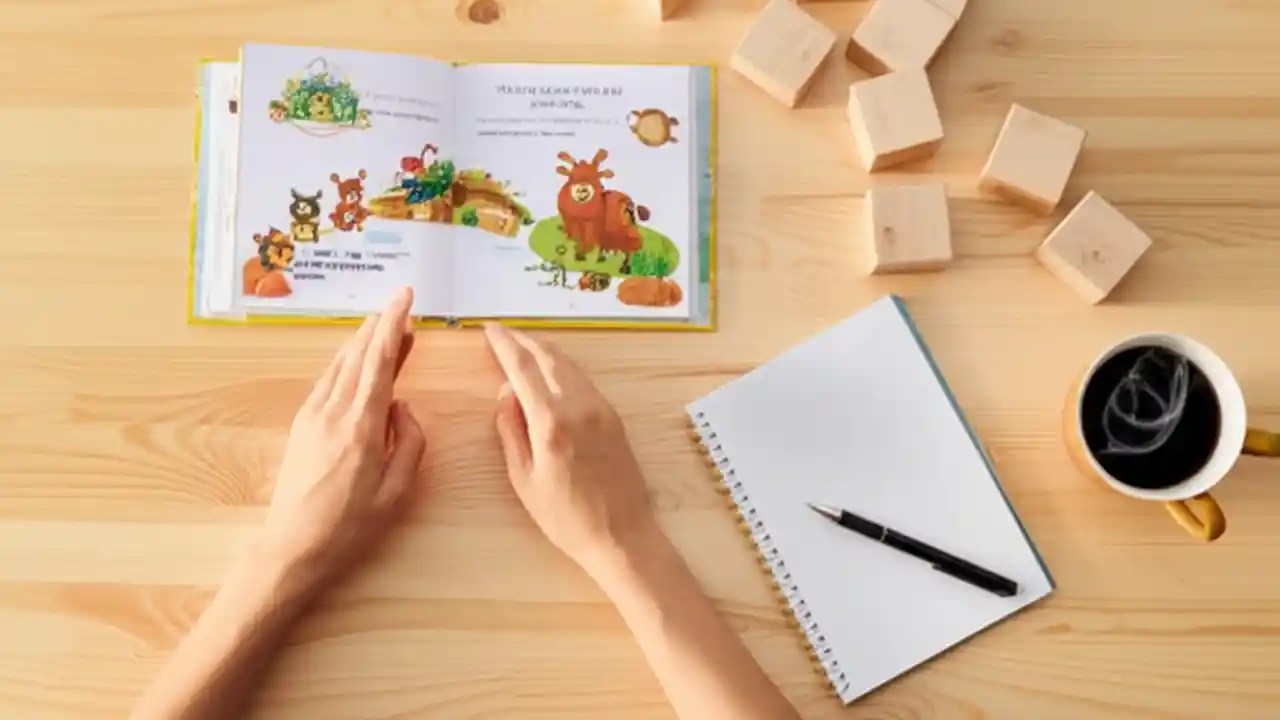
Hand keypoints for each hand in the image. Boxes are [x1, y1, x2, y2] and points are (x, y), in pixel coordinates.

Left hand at [258, 287, 425, 596]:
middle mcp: (334, 411)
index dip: (394, 325)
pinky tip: (354, 359)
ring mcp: (313, 416)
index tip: (405, 299)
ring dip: (362, 341)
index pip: (381, 361)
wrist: (293, 546)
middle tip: (399, 303)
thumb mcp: (397, 490)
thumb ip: (409, 442)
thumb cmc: (350, 525)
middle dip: (380, 325)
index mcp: (362, 425)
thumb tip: (403, 407)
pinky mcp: (302, 425)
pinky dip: (346, 362)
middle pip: (359, 354)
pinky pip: (328, 381)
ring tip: (381, 324)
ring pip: (341, 364)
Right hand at [485, 323, 657, 577]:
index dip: (504, 344)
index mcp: (551, 422)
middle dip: (523, 341)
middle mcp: (579, 406)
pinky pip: (583, 380)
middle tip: (502, 333)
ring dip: (544, 351)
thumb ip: (511, 431)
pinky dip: (562, 367)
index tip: (489, 329)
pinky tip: (551, 372)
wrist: (622, 535)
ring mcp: (601, 408)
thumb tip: (504, 392)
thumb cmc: (565, 517)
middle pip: (548, 358)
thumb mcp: (524, 479)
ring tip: (523, 346)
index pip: (523, 368)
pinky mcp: (613, 417)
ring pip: (569, 365)